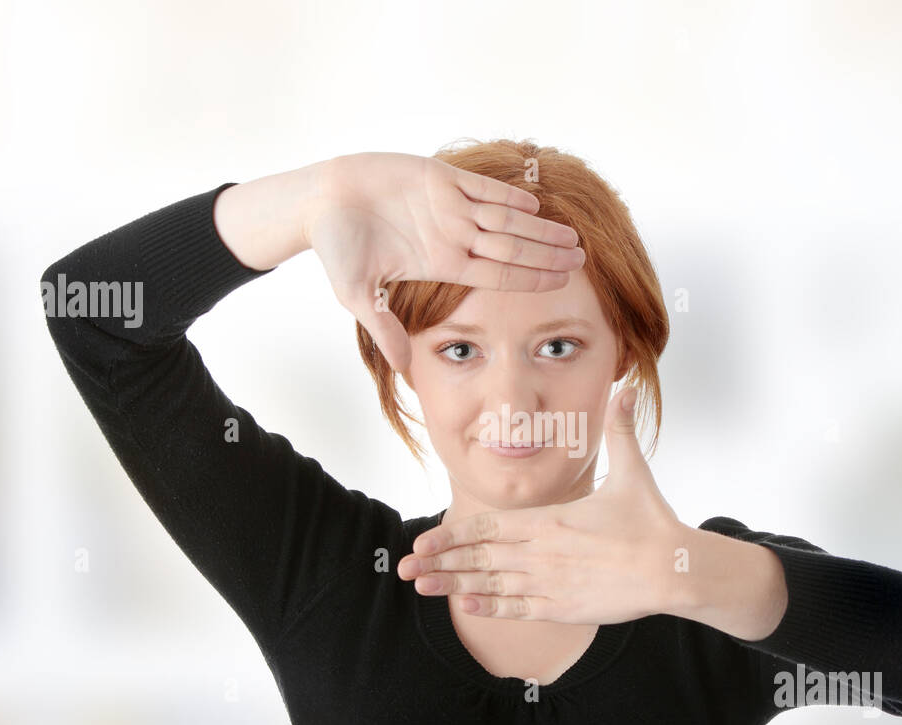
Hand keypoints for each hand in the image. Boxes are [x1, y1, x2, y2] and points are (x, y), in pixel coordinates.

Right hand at [304, 151, 586, 373]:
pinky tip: (534, 205)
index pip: (497, 275)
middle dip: (546, 254)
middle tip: (581, 259)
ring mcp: (448, 206)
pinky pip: (481, 187)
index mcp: (442, 264)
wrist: (319, 200)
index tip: (561, 283)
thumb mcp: (357, 294)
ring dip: (538, 227)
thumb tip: (401, 370)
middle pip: (511, 248)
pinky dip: (507, 194)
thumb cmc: (335, 247)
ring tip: (571, 234)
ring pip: (505, 219)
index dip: (530, 278)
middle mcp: (452, 236)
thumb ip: (384, 328)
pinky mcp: (438, 177)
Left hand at [397, 388, 686, 623]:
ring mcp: (551, 582)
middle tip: (406, 569)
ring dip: (454, 586)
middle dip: (440, 562)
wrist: (675, 569)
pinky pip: (519, 610)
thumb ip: (620, 431)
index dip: (453, 534)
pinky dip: (490, 609)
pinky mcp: (565, 607)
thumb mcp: (634, 472)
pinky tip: (465, 608)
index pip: (488, 527)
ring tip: (422, 588)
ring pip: (492, 586)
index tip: (423, 540)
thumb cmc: (653, 522)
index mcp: (549, 520)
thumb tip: (625, 388)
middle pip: (480, 558)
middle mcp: (542, 552)